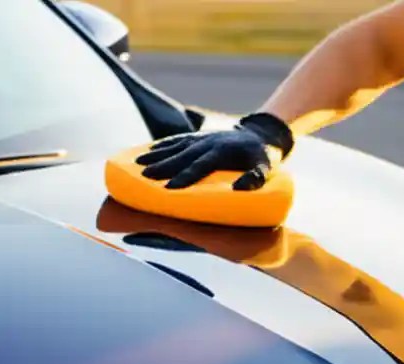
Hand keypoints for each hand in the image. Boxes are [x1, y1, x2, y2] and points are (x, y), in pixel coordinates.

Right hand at [136, 112, 293, 190]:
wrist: (260, 134)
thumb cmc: (262, 157)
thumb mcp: (266, 168)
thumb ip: (255, 178)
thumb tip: (240, 190)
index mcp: (222, 152)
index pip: (200, 165)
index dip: (185, 176)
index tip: (169, 188)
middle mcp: (208, 143)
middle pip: (182, 155)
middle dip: (163, 166)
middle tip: (144, 176)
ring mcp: (201, 138)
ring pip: (175, 146)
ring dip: (156, 155)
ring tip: (138, 163)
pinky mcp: (197, 137)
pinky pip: (177, 140)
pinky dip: (162, 145)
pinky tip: (148, 151)